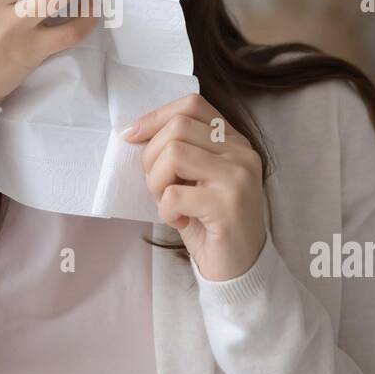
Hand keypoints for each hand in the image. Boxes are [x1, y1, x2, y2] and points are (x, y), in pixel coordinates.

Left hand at [125, 94, 267, 281]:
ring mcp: (238, 178)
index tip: (132, 136)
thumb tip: (135, 132)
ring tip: (167, 202)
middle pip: (178, 127)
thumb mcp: (196, 178)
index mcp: (235, 141)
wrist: (239, 268)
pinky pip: (174, 194)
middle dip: (151, 156)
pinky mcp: (228, 207)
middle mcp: (242, 153)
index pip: (192, 105)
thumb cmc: (209, 221)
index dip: (156, 116)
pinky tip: (180, 221)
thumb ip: (180, 150)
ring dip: (156, 182)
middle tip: (156, 186)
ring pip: (174, 153)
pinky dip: (165, 211)